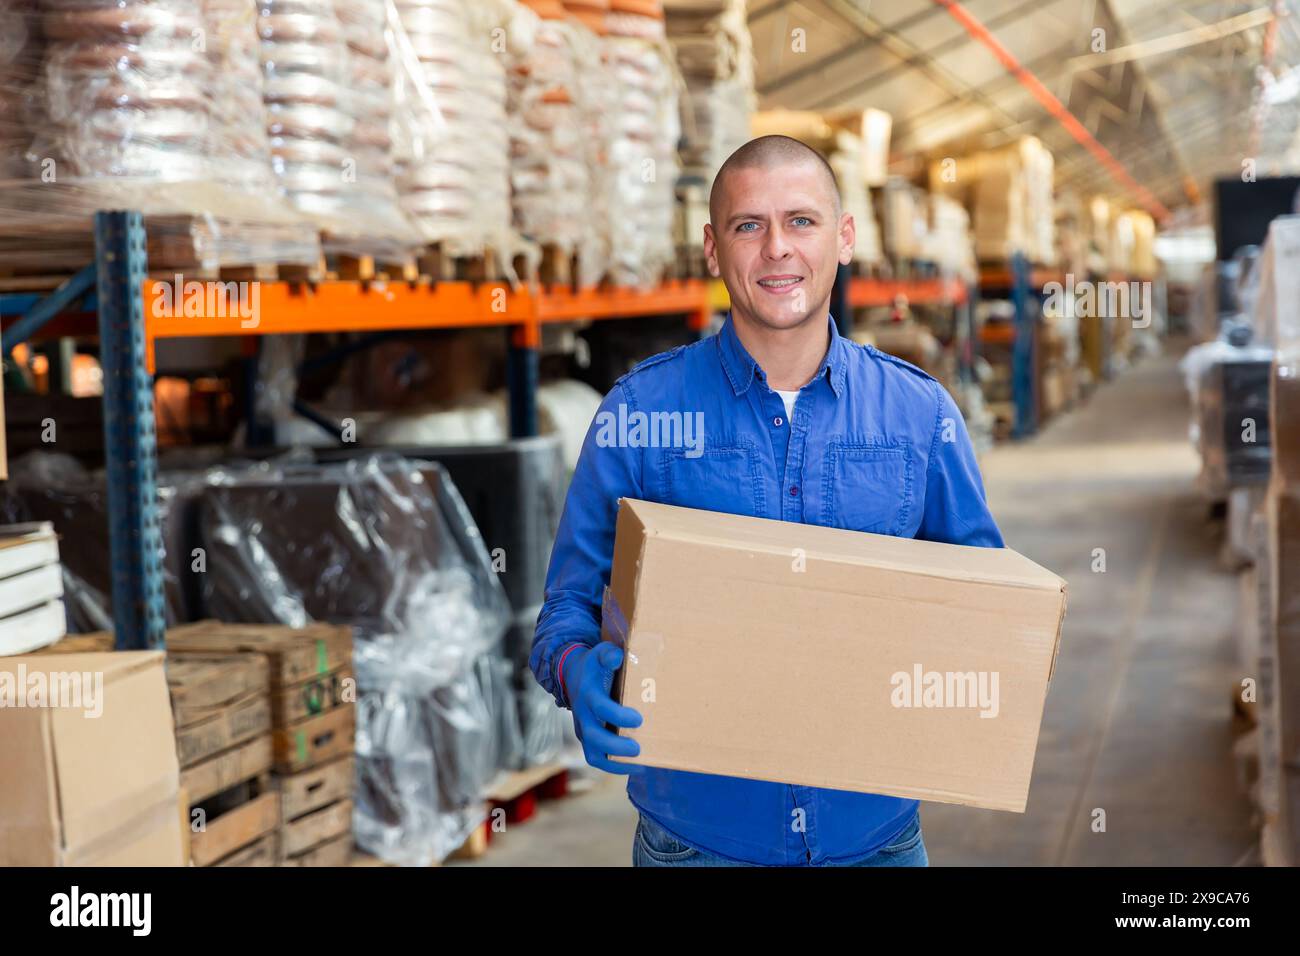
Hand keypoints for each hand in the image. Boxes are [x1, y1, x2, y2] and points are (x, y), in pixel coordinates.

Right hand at [565, 643, 643, 773]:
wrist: (573, 675)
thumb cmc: (594, 665)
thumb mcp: (599, 654)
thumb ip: (607, 654)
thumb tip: (616, 658)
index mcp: (588, 693)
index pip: (600, 707)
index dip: (618, 715)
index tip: (638, 718)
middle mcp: (583, 714)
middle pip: (594, 736)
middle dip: (616, 746)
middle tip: (638, 748)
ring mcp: (584, 729)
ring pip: (593, 753)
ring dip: (615, 763)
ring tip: (639, 764)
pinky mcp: (587, 739)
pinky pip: (596, 758)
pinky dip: (613, 767)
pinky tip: (635, 767)